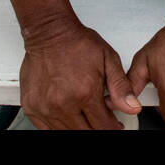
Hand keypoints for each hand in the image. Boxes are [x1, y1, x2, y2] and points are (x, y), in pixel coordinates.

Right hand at [20, 15, 139, 129]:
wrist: (49, 31)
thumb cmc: (76, 43)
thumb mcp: (108, 59)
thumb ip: (121, 87)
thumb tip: (132, 108)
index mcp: (84, 93)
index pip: (103, 126)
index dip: (113, 127)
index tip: (115, 124)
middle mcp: (63, 104)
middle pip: (86, 133)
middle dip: (97, 128)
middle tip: (101, 120)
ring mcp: (45, 107)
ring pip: (66, 134)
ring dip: (79, 127)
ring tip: (84, 114)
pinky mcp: (31, 107)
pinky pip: (46, 130)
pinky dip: (59, 127)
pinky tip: (67, 116)